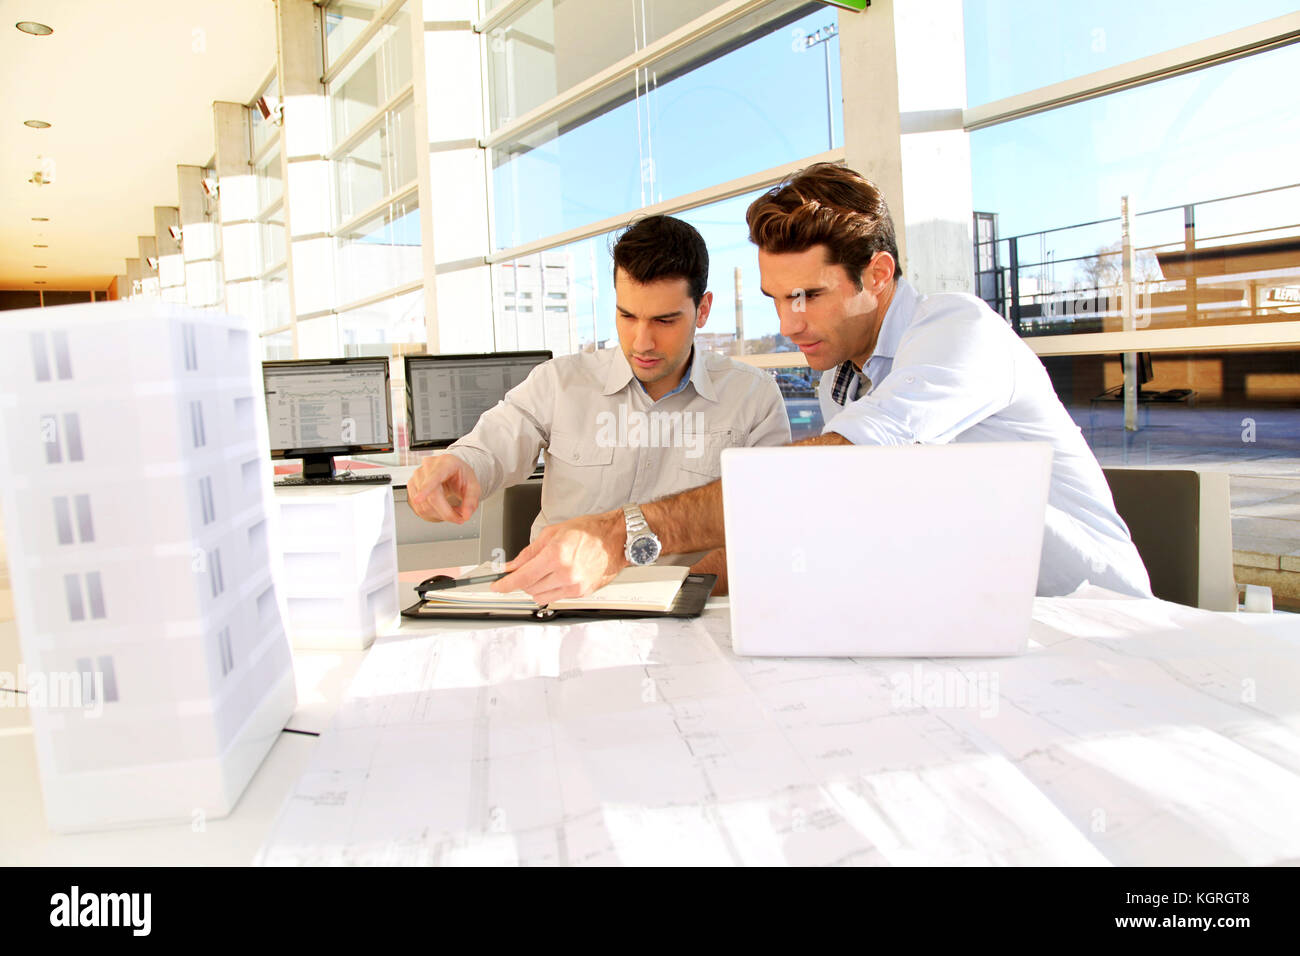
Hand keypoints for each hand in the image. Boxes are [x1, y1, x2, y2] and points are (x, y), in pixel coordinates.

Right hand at [406, 454, 480, 523]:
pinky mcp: (412, 487)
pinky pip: (418, 508)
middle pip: (431, 496)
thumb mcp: (473, 485)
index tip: (418, 499)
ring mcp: (417, 476)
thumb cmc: (460, 474)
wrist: (452, 471)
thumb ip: (471, 500)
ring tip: (451, 511)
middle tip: (459, 518)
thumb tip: (466, 514)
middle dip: (446, 513)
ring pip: (424, 505)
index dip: (426, 489)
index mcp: (446, 463)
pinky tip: (440, 510)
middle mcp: (428, 467)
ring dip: (439, 515)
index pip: (434, 476)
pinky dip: (431, 514)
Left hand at [492, 510, 626, 603]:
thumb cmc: (589, 531)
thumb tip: (511, 565)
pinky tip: (555, 577)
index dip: (504, 585)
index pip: (521, 577)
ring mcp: (574, 585)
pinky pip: (556, 597)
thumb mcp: (552, 532)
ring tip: (542, 572)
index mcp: (555, 555)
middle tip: (522, 570)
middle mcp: (565, 573)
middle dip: (521, 581)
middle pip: (529, 588)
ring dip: (534, 587)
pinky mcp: (581, 593)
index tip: (496, 587)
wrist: (615, 539)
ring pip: (540, 596)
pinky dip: (549, 589)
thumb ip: (528, 552)